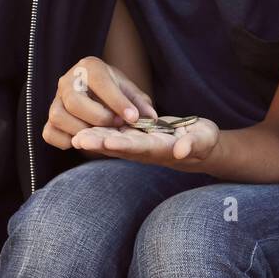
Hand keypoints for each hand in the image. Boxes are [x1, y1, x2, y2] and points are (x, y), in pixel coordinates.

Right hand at [42, 56, 157, 149]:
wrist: (96, 93)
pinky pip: (49, 133)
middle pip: (74, 102)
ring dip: (81, 130)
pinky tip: (84, 139)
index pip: (100, 83)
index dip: (117, 102)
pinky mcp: (49, 119)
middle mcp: (67, 81)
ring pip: (58, 116)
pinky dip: (65, 141)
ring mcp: (55, 100)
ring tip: (100, 133)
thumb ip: (139, 103)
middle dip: (98, 117)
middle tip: (116, 124)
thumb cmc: (114, 91)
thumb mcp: (130, 92)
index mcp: (89, 67)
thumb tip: (150, 117)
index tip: (133, 117)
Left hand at [70, 117, 220, 171]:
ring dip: (96, 138)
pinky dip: (101, 131)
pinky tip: (84, 127)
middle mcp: (146, 150)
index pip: (141, 148)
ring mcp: (139, 144)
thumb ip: (192, 144)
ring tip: (75, 136)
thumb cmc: (203, 141)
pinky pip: (116, 135)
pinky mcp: (136, 137)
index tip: (108, 142)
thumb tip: (181, 150)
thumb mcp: (203, 141)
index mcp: (162, 150)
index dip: (124, 145)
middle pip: (120, 147)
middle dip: (101, 144)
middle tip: (80, 140)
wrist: (198, 144)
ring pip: (114, 141)